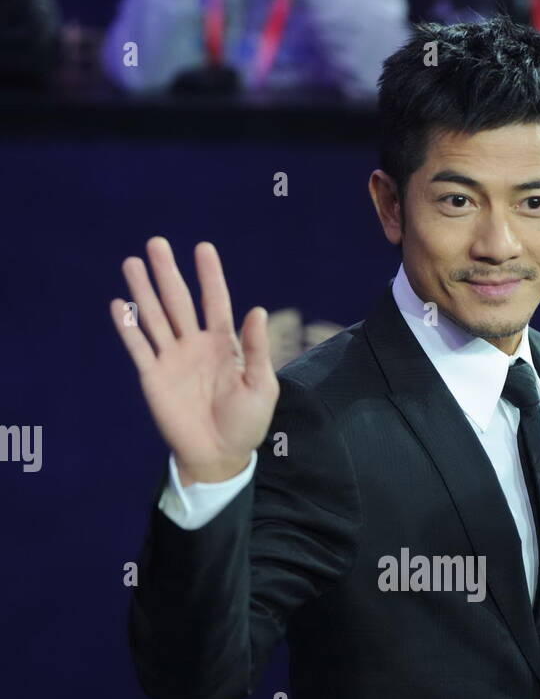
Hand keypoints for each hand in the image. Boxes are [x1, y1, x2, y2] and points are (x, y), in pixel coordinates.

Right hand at [109, 237, 278, 484]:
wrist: (220, 455)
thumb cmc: (247, 423)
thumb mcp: (261, 386)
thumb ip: (258, 350)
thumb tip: (256, 310)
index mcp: (224, 345)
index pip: (215, 302)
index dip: (210, 276)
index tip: (203, 248)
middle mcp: (195, 345)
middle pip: (178, 302)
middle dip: (167, 274)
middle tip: (156, 243)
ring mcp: (172, 359)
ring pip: (155, 318)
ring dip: (143, 291)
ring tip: (132, 263)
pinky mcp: (154, 377)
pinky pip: (139, 348)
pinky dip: (128, 328)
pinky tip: (119, 305)